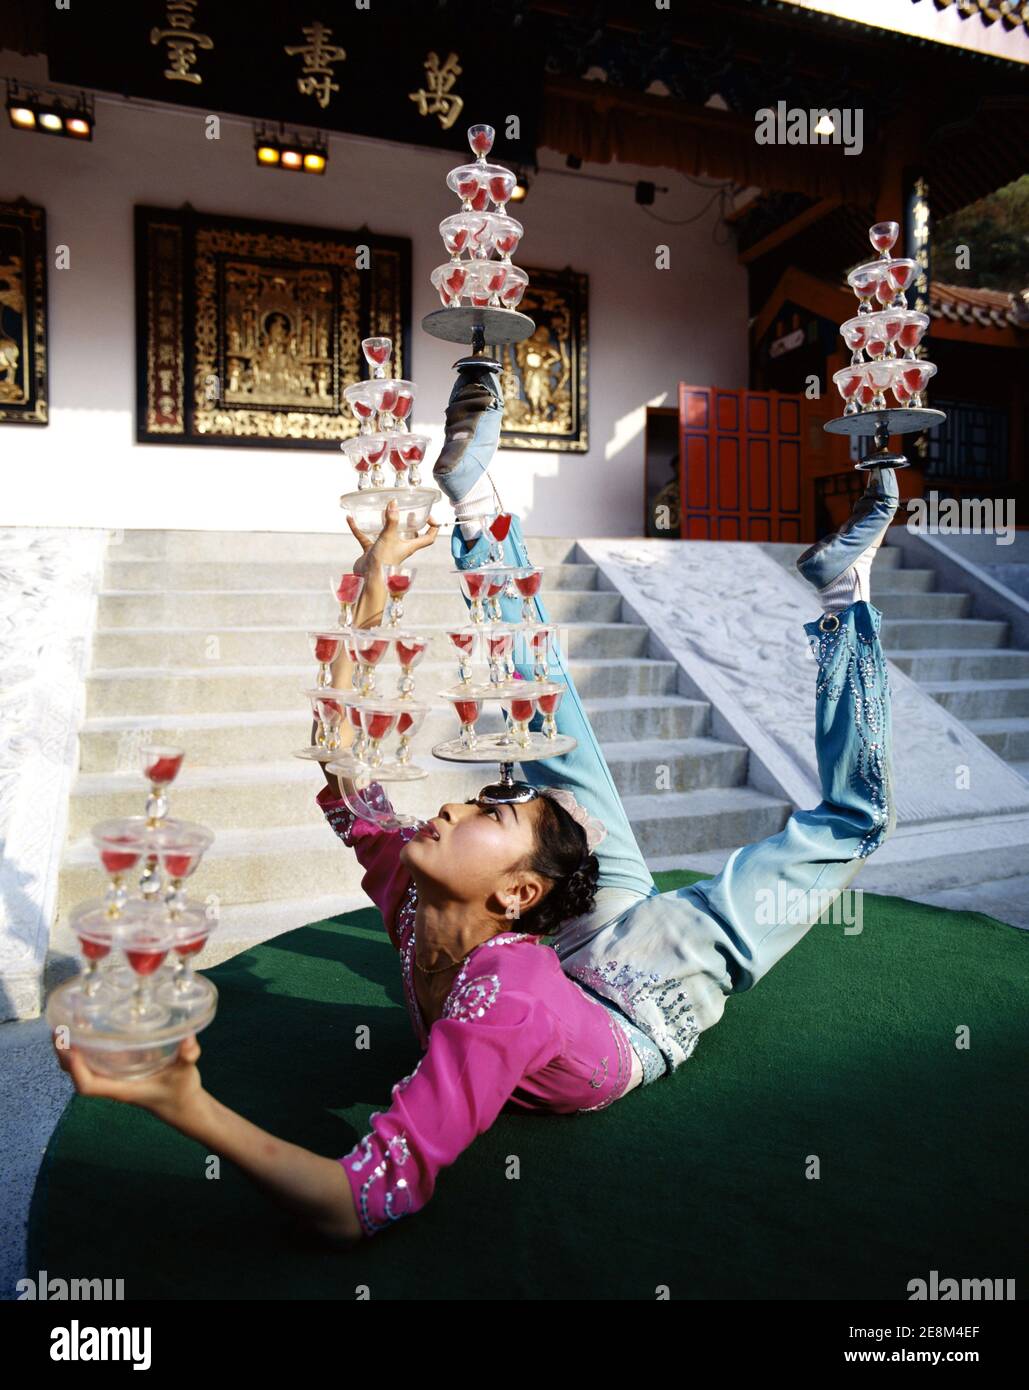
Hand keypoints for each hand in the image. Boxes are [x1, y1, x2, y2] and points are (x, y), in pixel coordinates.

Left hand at [53, 1031, 206, 1128]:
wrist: (183, 1107)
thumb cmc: (181, 1092)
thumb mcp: (186, 1073)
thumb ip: (188, 1057)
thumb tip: (188, 1038)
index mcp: (123, 1089)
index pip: (88, 1086)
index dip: (76, 1070)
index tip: (72, 1049)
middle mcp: (113, 1086)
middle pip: (77, 1076)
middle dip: (64, 1056)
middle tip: (58, 1030)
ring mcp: (114, 1081)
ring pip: (81, 1070)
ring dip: (69, 1052)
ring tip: (64, 1028)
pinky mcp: (118, 1074)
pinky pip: (92, 1064)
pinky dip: (83, 1050)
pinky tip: (87, 1033)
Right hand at [346, 496, 441, 581]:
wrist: (368, 579)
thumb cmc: (383, 563)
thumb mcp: (389, 537)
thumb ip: (391, 520)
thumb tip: (394, 503)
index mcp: (409, 546)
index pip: (428, 537)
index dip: (433, 527)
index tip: (430, 516)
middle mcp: (400, 547)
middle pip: (411, 535)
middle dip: (412, 524)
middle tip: (410, 512)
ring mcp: (386, 549)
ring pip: (389, 534)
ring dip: (387, 523)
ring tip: (385, 511)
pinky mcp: (372, 550)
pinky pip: (365, 537)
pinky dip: (358, 528)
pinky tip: (350, 519)